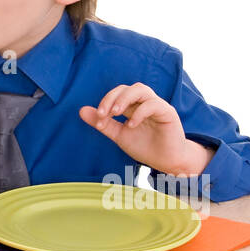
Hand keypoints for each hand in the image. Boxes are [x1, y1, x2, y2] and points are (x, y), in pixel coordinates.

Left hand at [79, 83, 211, 175]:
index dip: (106, 101)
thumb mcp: (119, 136)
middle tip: (104, 114)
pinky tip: (131, 125)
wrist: (166, 163)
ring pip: (141, 90)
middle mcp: (145, 102)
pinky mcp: (168, 113)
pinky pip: (154, 104)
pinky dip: (139, 112)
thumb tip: (81, 110)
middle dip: (113, 98)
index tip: (98, 118)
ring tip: (115, 113)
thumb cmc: (145, 147)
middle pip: (128, 88)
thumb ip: (103, 123)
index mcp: (134, 105)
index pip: (118, 93)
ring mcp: (157, 106)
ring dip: (125, 99)